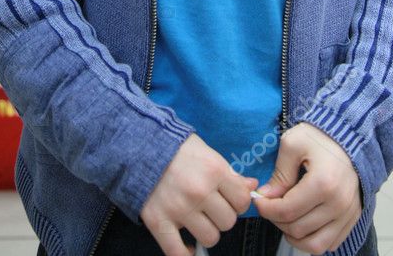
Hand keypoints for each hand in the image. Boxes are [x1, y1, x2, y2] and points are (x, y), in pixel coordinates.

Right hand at [140, 133, 258, 255]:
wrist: (141, 146)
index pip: (243, 201)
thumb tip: (251, 186)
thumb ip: (230, 172)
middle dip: (222, 216)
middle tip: (211, 208)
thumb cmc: (177, 148)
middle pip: (228, 222)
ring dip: (206, 232)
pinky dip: (185, 254)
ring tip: (197, 220)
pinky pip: (177, 252)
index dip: (239, 202)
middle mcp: (200, 191)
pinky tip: (187, 246)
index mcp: (214, 171)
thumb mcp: (207, 152)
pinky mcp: (159, 222)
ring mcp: (179, 209)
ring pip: (210, 238)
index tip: (230, 199)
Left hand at [251, 123, 361, 254]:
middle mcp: (339, 203)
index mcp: (324, 183)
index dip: (266, 208)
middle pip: (298, 229)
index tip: (258, 199)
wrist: (349, 134)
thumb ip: (279, 174)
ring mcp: (349, 213)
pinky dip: (313, 240)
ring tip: (286, 217)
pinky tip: (303, 223)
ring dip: (294, 235)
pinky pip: (330, 244)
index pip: (287, 210)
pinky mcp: (353, 218)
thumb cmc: (319, 136)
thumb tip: (266, 198)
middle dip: (277, 220)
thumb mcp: (293, 144)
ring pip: (314, 245)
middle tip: (271, 204)